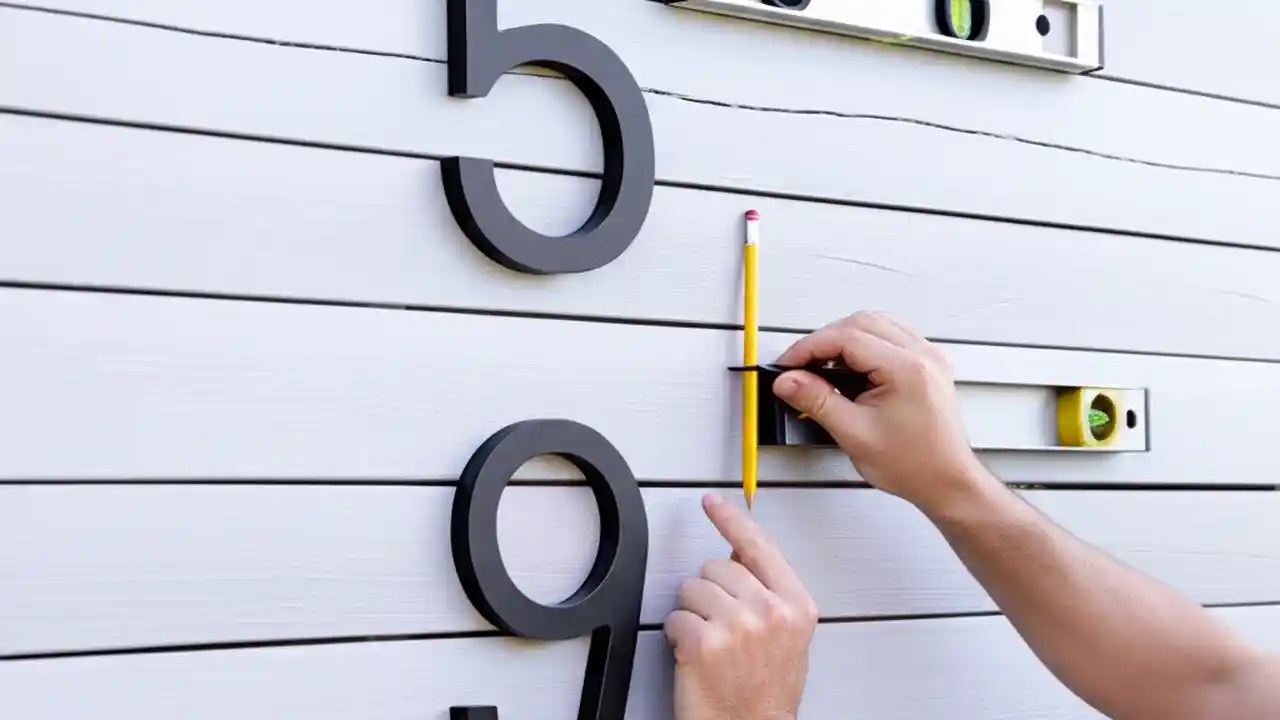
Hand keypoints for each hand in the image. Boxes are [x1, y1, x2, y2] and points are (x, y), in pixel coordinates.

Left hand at [664, 493, 817, 719]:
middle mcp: (770, 611)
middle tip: (720, 626)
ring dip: (692, 614)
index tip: (712, 501)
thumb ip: (769, 592)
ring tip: (710, 644)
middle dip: (709, 591)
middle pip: (717, 565)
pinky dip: (677, 637)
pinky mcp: (704, 641)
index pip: (760, 547)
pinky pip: (675, 617)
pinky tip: (695, 657)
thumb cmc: (765, 692)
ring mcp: (738, 625)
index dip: (732, 520)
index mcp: (796, 605)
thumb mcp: (786, 636)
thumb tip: (739, 552)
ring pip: (691, 588)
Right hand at [770, 311, 990, 512]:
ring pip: (876, 323)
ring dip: (844, 338)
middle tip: (801, 365)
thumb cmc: (914, 465)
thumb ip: (816, 401)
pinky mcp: (926, 363)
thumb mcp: (853, 433)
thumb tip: (788, 381)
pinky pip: (890, 335)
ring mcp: (927, 356)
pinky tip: (851, 365)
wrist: (946, 481)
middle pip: (861, 322)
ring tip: (823, 366)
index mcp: (907, 369)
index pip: (847, 337)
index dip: (809, 347)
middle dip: (824, 340)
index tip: (789, 364)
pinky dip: (864, 343)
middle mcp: (922, 355)